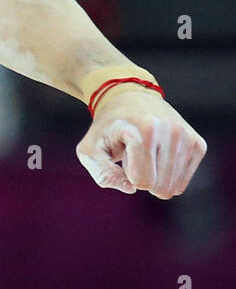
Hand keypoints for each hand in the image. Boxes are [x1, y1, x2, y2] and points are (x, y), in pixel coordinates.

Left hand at [76, 87, 206, 197]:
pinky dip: (167, 174)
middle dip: (142, 177)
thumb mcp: (90, 149)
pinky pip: (182, 182)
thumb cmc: (108, 128)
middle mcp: (171, 131)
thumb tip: (131, 189)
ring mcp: (188, 137)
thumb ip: (103, 174)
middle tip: (135, 153)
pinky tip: (158, 154)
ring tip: (146, 152)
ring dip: (155, 175)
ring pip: (173, 187)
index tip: (124, 154)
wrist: (130, 99)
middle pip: (161, 187)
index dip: (128, 175)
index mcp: (145, 131)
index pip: (142, 182)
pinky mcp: (198, 144)